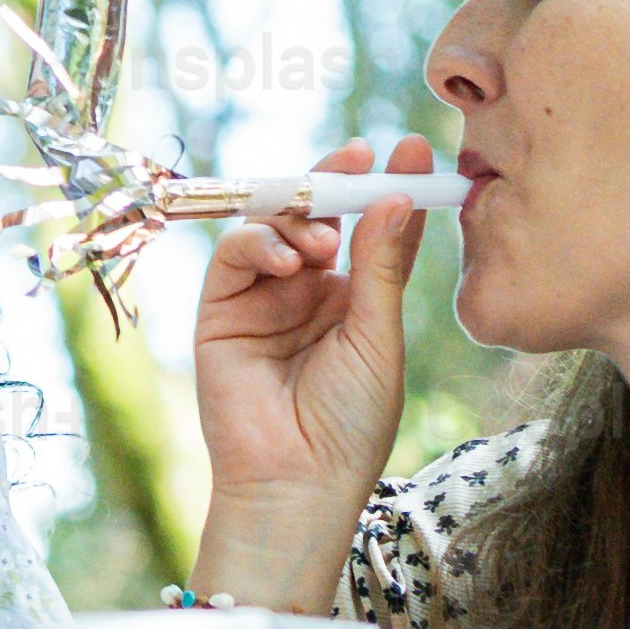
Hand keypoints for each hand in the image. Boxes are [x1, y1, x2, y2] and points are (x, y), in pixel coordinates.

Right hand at [186, 136, 450, 602]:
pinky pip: (235, 252)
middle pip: (319, 216)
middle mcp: (308, 294)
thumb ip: (380, 265)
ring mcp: (263, 299)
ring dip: (301, 218)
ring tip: (324, 240)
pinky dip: (260, 242)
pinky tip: (288, 260)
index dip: (386, 189)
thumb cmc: (350, 423)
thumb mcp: (378, 337)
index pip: (371, 231)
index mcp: (354, 303)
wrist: (297, 480)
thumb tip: (395, 197)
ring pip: (275, 227)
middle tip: (361, 153)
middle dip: (338, 181)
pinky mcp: (221, 310)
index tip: (408, 148)